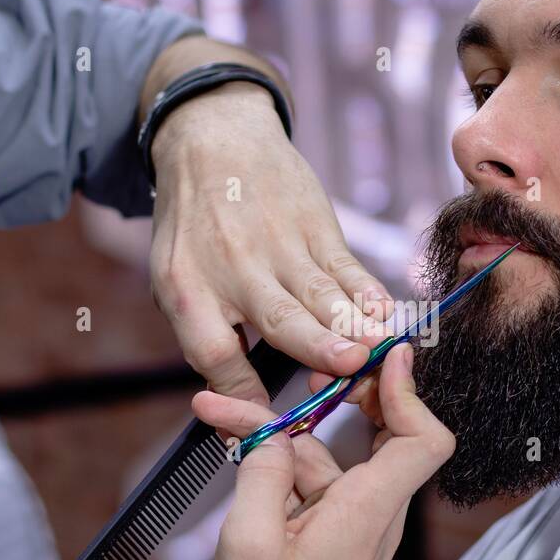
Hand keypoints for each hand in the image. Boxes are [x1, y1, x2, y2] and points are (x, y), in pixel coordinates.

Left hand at [150, 83, 392, 405]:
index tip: (266, 417)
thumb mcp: (175, 278)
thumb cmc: (197, 225)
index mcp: (189, 290)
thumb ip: (206, 336)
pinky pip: (344, 265)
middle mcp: (235, 270)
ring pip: (321, 293)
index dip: (239, 388)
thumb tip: (243, 401)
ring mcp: (279, 245)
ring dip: (352, 322)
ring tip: (378, 346)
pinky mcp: (314, 227)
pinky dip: (368, 290)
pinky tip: (385, 311)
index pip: (213, 350)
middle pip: (278, 318)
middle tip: (348, 367)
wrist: (215, 141)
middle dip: (315, 344)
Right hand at [190, 344, 453, 559]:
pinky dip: (282, 472)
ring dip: (283, 440)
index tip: (384, 355)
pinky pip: (317, 493)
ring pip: (330, 464)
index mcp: (367, 511)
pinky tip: (237, 456)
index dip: (410, 390)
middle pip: (375, 439)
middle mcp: (373, 518)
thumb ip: (264, 467)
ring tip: (222, 418)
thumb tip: (273, 431)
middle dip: (337, 399)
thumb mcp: (249, 533)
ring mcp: (355, 533)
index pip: (423, 438)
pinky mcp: (334, 545)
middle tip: (301, 374)